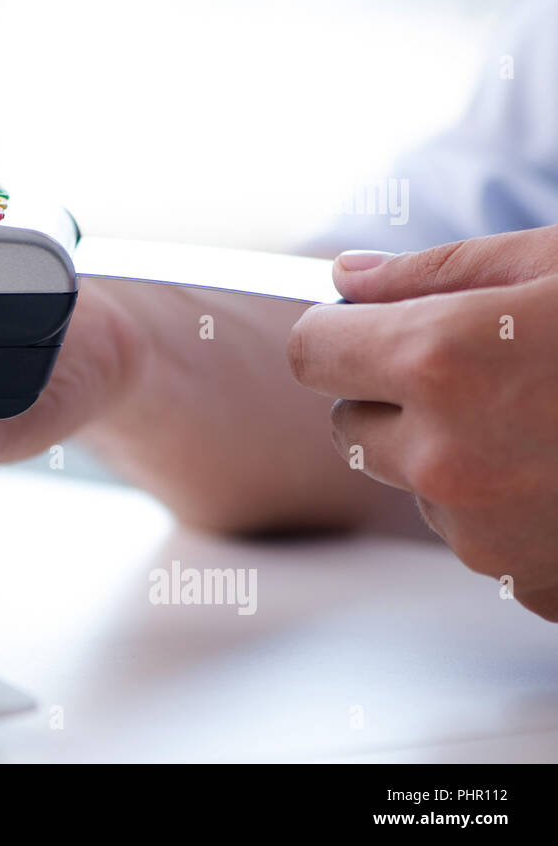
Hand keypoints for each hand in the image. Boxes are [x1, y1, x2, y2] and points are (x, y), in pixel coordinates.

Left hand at [288, 227, 557, 618]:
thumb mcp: (556, 263)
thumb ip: (432, 272)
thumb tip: (347, 278)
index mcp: (441, 361)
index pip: (312, 353)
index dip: (337, 335)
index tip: (359, 328)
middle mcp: (449, 457)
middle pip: (352, 429)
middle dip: (389, 397)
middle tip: (472, 369)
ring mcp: (489, 532)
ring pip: (418, 485)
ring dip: (452, 454)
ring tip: (547, 420)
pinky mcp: (531, 582)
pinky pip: (479, 537)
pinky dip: (506, 507)